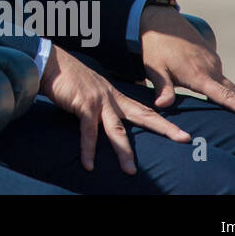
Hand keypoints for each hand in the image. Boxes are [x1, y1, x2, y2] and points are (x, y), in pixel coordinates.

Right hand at [40, 44, 190, 173]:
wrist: (51, 63)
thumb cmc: (68, 79)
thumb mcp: (90, 92)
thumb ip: (101, 105)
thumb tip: (105, 119)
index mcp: (115, 96)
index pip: (144, 110)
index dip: (163, 122)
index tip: (181, 133)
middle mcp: (111, 98)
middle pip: (143, 116)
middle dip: (164, 128)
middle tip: (184, 139)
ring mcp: (99, 102)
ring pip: (116, 130)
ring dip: (123, 152)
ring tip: (130, 171)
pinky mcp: (83, 106)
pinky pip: (88, 132)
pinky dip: (88, 150)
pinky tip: (89, 165)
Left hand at [140, 6, 234, 119]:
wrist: (159, 21)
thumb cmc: (155, 47)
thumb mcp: (155, 69)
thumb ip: (163, 88)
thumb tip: (161, 106)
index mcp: (199, 74)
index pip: (224, 95)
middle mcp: (211, 68)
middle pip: (234, 92)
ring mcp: (212, 62)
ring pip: (227, 85)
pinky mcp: (210, 58)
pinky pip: (220, 77)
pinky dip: (225, 89)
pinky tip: (228, 98)